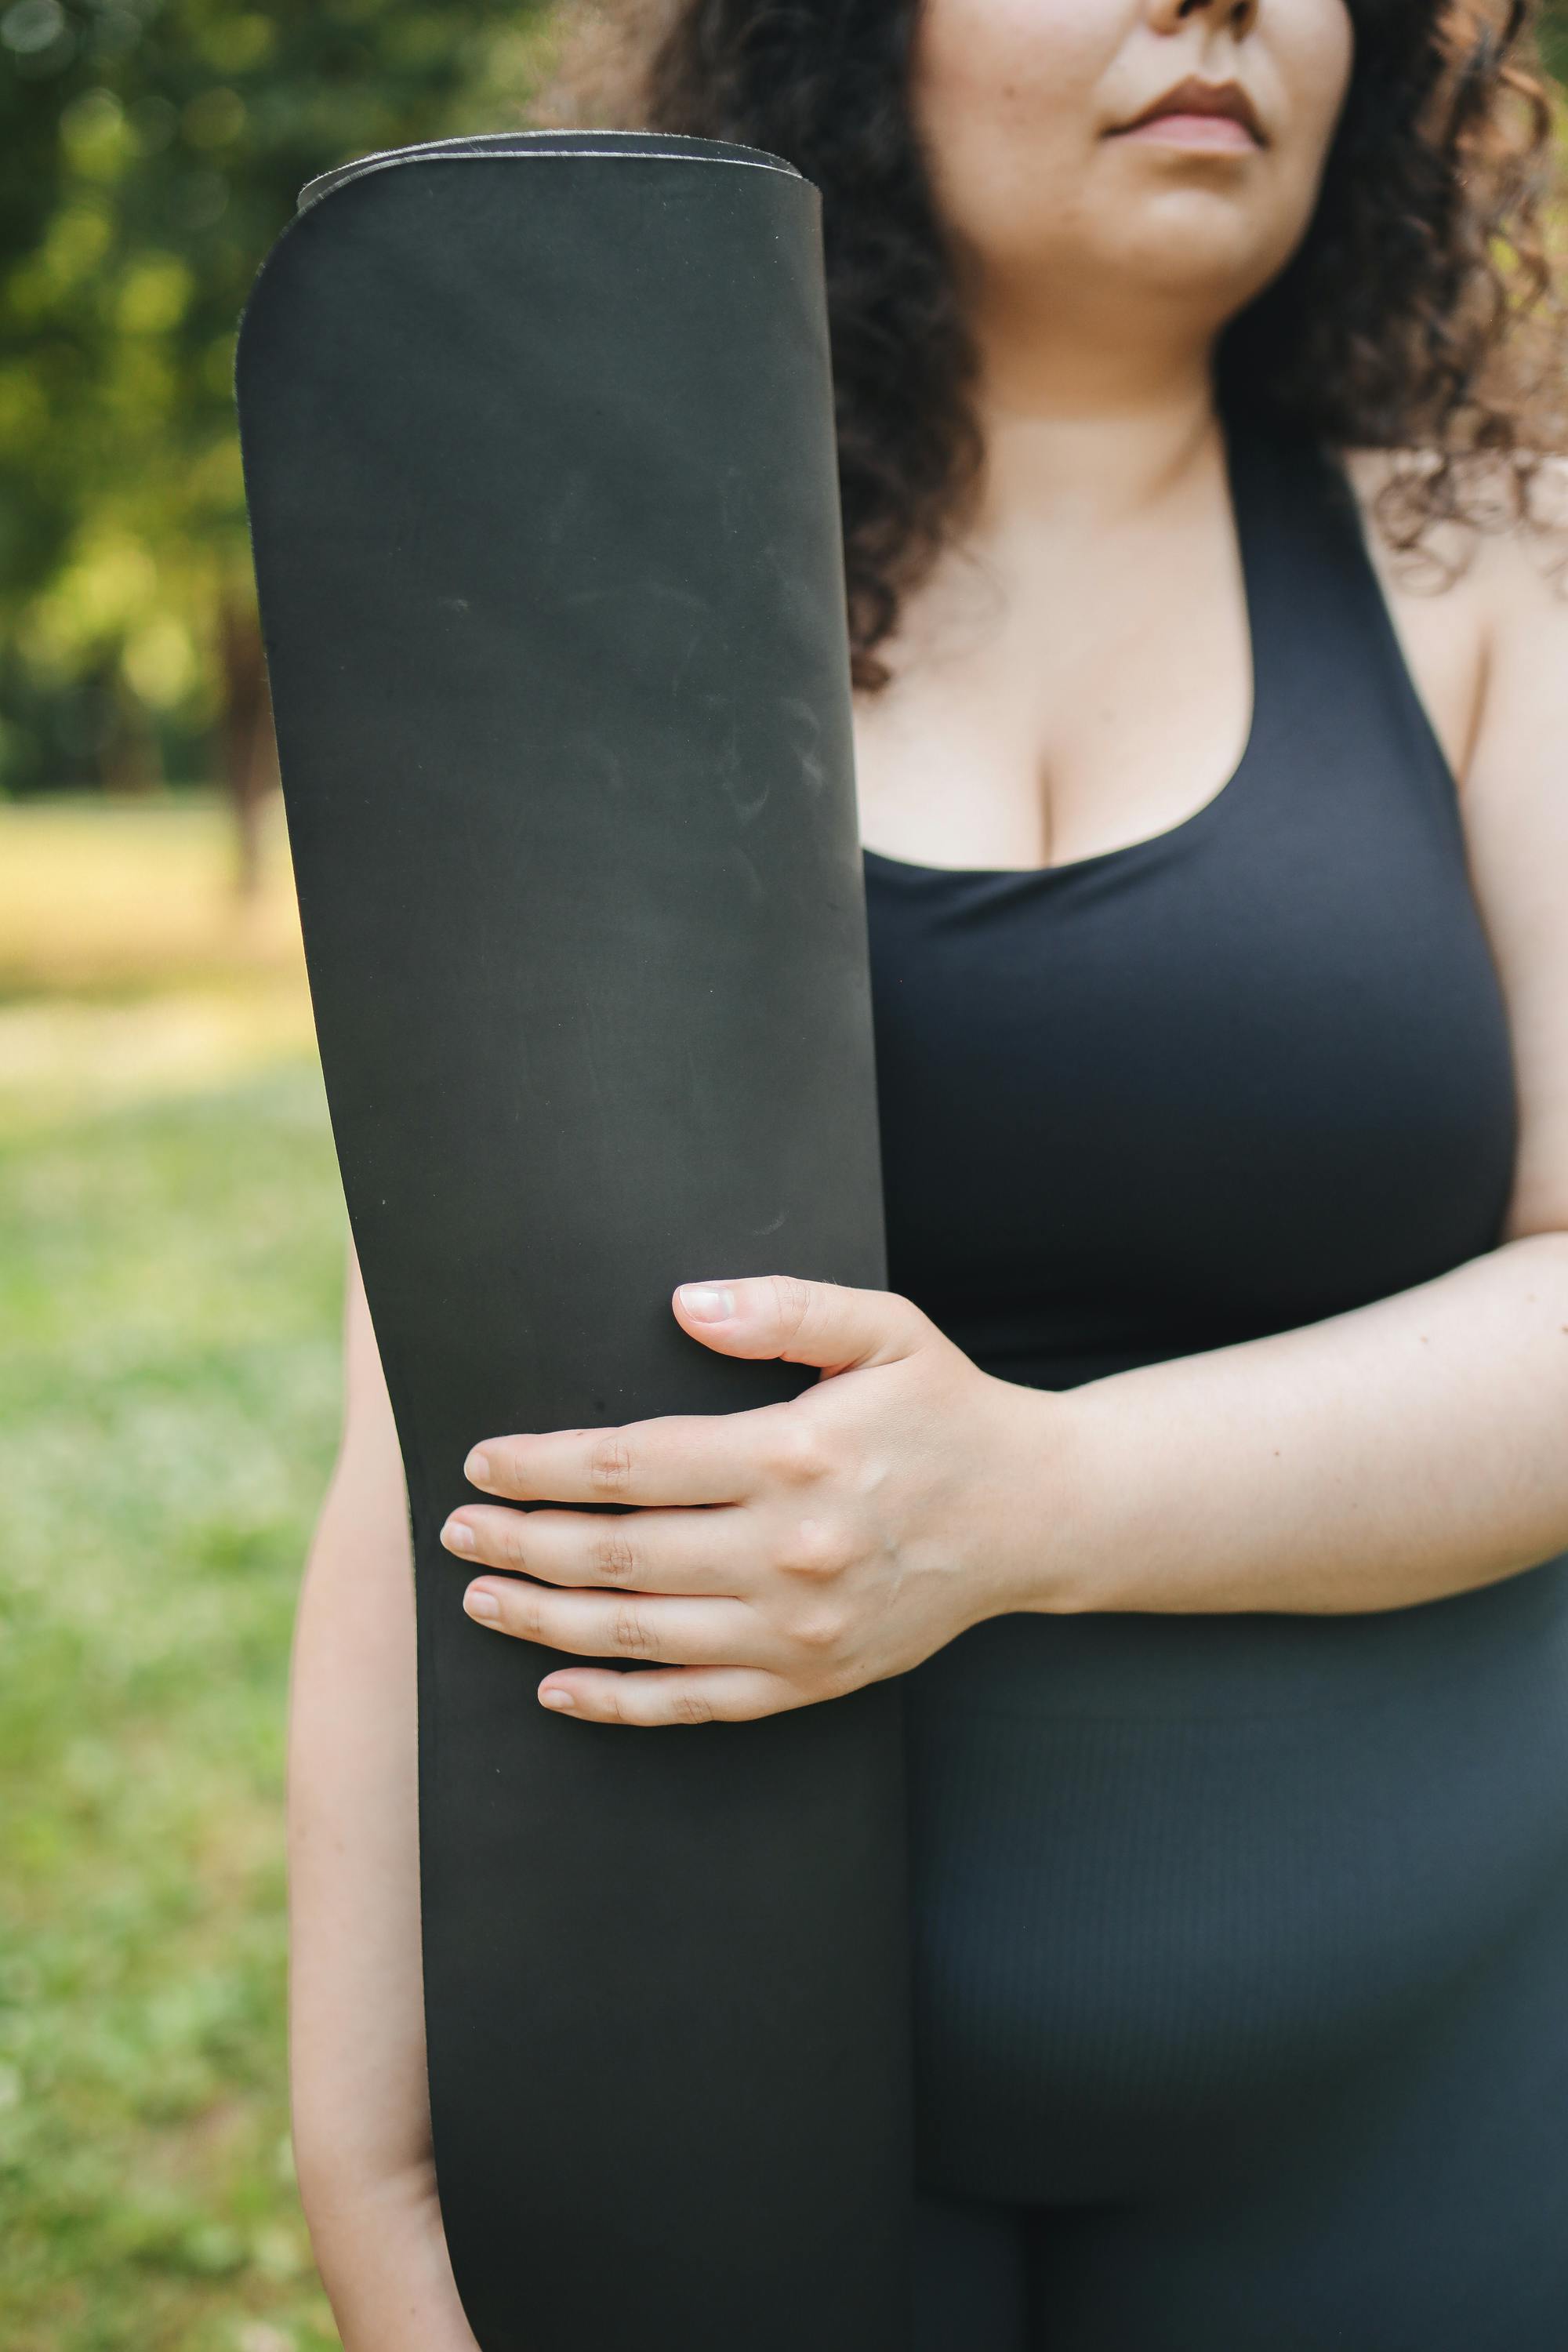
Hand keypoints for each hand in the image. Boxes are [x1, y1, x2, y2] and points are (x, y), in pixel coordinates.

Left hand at [437, 1274, 1064, 1725]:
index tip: (482, 1460)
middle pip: (617, 1556)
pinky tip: (556, 1689)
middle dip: (521, 1541)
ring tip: (480, 1594)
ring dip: (544, 1621)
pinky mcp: (812, 1681)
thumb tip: (683, 1305)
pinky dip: (617, 1704)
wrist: (1035, 1515)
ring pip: (639, 1636)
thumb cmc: (946, 1410)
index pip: (633, 1467)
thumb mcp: (886, 1329)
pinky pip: (694, 1705)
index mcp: (795, 1456)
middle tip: (457, 1527)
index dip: (545, 1466)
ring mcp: (799, 1631)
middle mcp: (790, 1553)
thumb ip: (785, 1307)